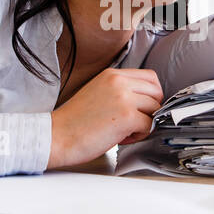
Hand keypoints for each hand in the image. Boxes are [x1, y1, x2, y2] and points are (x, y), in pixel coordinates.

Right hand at [47, 68, 164, 167]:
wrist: (56, 136)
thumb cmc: (74, 121)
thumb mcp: (98, 92)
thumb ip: (120, 90)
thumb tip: (144, 99)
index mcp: (112, 75)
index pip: (150, 77)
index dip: (151, 95)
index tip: (141, 107)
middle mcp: (119, 82)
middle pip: (157, 92)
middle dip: (150, 109)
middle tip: (134, 121)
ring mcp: (124, 98)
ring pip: (155, 109)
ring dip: (145, 123)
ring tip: (125, 131)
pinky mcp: (127, 116)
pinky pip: (150, 126)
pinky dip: (140, 135)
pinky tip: (122, 138)